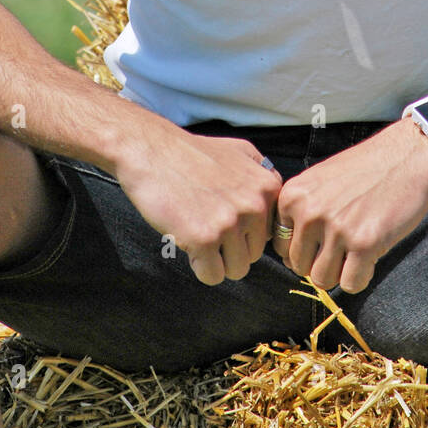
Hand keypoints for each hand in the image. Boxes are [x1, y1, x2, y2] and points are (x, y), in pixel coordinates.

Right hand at [114, 118, 282, 285]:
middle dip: (230, 248)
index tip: (226, 219)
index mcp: (267, 187)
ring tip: (198, 233)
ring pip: (237, 270)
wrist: (152, 151)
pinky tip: (187, 242)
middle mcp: (255, 205)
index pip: (270, 233)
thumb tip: (275, 210)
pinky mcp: (204, 240)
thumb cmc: (192, 153)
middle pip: (254, 255)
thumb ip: (264, 177)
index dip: (246, 232)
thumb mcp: (241, 151)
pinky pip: (212, 276)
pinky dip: (199, 267)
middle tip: (206, 224)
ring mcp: (230, 223)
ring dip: (216, 260)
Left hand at [271, 119, 427, 293]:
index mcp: (293, 196)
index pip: (281, 246)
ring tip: (356, 252)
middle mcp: (309, 213)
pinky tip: (371, 256)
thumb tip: (292, 257)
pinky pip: (351, 283)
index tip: (324, 241)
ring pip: (322, 280)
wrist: (409, 156)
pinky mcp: (364, 243)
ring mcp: (336, 229)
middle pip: (299, 267)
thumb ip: (302, 212)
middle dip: (321, 263)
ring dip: (340, 273)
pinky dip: (361, 276)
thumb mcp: (320, 181)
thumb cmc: (366, 169)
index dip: (304, 250)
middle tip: (344, 248)